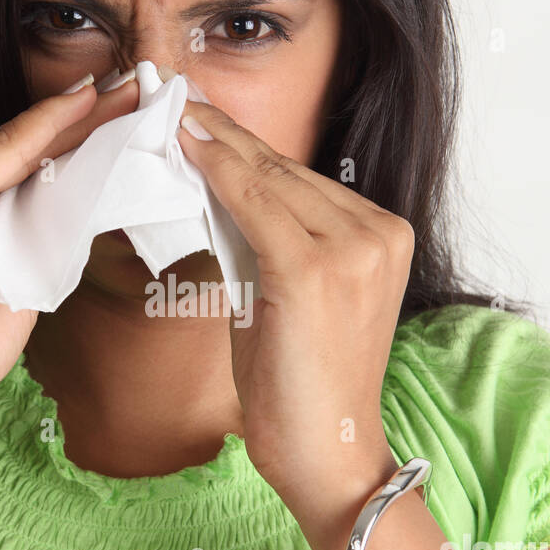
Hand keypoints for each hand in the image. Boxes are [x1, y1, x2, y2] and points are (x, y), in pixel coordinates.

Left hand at [177, 99, 411, 549]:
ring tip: (168, 110)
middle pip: (282, 170)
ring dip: (213, 143)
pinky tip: (186, 145)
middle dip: (222, 133)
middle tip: (172, 94)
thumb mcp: (287, 298)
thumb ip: (268, 242)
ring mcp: (355, 247)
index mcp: (381, 236)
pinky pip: (255, 204)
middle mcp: (378, 233)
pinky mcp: (318, 268)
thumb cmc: (301, 387)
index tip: (197, 113)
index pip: (296, 178)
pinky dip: (217, 172)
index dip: (241, 145)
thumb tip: (218, 191)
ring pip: (267, 179)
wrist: (328, 455)